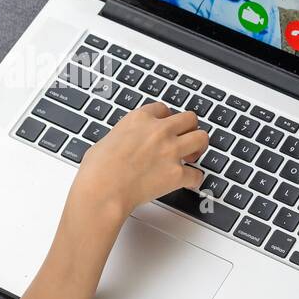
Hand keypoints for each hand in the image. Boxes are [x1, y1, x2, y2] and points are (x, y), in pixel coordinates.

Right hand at [72, 103, 207, 219]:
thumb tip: (120, 145)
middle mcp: (159, 131)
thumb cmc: (97, 169)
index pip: (162, 108)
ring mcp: (171, 151)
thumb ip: (121, 138)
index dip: (166, 118)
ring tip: (192, 156)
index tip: (166, 125)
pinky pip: (197, 174)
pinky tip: (189, 182)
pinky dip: (194, 179)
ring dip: (198, 147)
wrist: (103, 190)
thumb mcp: (105, 140)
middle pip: (189, 118)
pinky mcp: (177, 173)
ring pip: (201, 138)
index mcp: (140, 119)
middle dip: (189, 129)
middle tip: (185, 139)